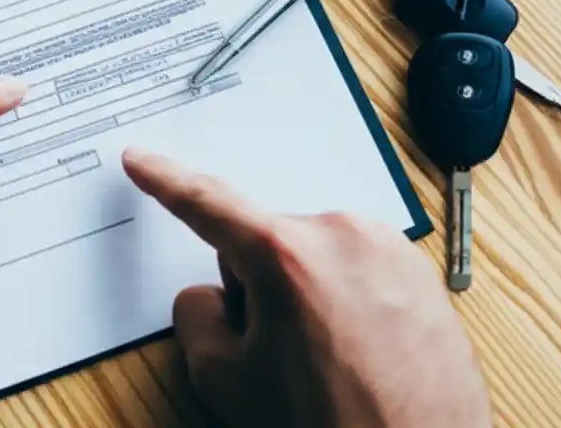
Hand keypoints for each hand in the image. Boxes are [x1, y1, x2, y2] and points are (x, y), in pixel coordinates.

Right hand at [123, 149, 489, 426]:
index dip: (164, 180)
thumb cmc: (333, 426)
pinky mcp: (420, 271)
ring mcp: (389, 250)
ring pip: (312, 256)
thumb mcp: (226, 379)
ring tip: (328, 361)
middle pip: (264, 242)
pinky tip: (358, 354)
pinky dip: (346, 302)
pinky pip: (357, 270)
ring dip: (305, 295)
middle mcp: (342, 235)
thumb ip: (197, 314)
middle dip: (259, 287)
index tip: (141, 160)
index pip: (205, 204)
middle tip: (279, 353)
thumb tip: (214, 296)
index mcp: (286, 255)